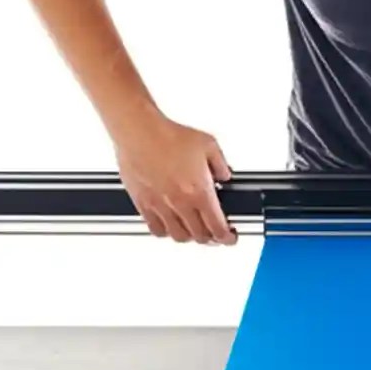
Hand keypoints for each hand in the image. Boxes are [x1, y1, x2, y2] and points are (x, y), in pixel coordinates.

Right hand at [113, 115, 237, 244]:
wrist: (140, 132)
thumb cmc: (169, 136)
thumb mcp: (209, 145)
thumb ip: (221, 164)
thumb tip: (224, 175)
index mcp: (200, 192)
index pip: (218, 228)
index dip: (227, 238)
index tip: (229, 237)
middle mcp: (180, 203)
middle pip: (200, 236)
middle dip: (211, 237)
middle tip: (214, 232)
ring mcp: (161, 206)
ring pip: (178, 236)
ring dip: (189, 236)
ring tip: (194, 229)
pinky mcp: (143, 204)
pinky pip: (156, 229)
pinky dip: (165, 232)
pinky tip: (169, 225)